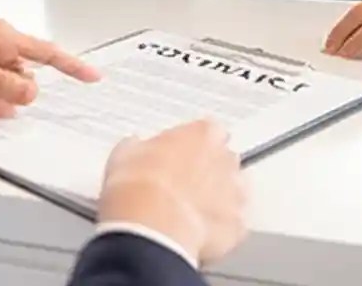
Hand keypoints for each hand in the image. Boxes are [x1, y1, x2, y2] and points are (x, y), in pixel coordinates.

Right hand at [97, 120, 247, 265]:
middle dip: (206, 171)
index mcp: (202, 134)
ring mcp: (235, 194)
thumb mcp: (125, 154)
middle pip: (224, 161)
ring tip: (183, 212)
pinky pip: (230, 225)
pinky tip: (192, 231)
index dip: (190, 144)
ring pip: (232, 193)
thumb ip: (140, 146)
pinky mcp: (236, 226)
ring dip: (214, 199)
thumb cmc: (138, 186)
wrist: (150, 227)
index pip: (207, 131)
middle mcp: (226, 160)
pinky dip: (215, 228)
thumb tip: (134, 150)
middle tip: (177, 184)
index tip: (174, 154)